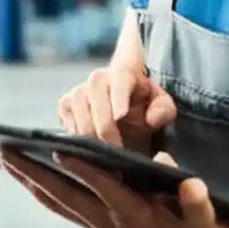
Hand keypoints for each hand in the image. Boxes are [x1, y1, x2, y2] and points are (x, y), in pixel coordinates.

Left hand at [0, 149, 219, 227]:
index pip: (103, 188)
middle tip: (9, 150)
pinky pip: (58, 206)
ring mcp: (95, 223)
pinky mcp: (91, 222)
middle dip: (34, 171)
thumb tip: (187, 182)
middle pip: (64, 194)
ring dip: (28, 179)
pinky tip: (23, 174)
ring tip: (6, 157)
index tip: (61, 149)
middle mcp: (107, 221)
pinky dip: (38, 189)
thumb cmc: (191, 227)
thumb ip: (195, 199)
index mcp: (133, 215)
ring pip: (55, 200)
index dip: (82, 170)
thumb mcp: (201, 215)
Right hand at [58, 65, 175, 153]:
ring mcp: (79, 90)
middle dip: (108, 132)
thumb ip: (163, 110)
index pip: (122, 78)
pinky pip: (69, 126)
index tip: (121, 117)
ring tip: (107, 155)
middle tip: (119, 153)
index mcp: (126, 71)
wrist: (122, 109)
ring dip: (94, 140)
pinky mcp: (65, 104)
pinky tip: (93, 149)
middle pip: (99, 106)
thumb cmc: (144, 106)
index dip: (119, 97)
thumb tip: (151, 119)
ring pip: (82, 119)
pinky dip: (81, 141)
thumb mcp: (162, 107)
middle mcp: (99, 77)